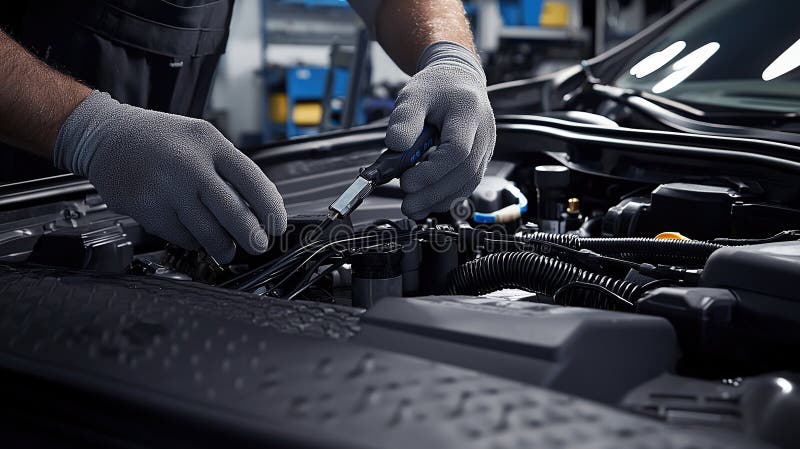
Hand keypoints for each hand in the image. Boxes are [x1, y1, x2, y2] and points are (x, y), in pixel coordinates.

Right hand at [54, 91, 286, 262]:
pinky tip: (194, 234)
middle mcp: (190, 165)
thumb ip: (228, 169)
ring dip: (223, 246)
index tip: (277, 225)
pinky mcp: (147, 208)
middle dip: (252, 236)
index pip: (253, 180)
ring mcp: (167, 188)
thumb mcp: (201, 139)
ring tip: (228, 250)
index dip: (270, 208)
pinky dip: (193, 241)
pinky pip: (181, 236)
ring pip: (207, 231)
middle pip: (233, 211)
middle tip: (259, 245)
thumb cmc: (160, 139)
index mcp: (210, 144)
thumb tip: (260, 207)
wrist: (106, 135)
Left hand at [386, 41, 495, 219]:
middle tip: (407, 203)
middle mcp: (484, 132)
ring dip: (440, 199)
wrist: (457, 80)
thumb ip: (404, 118)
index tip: (406, 180)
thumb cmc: (437, 87)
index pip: (458, 151)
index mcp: (469, 111)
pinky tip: (427, 202)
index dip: (432, 171)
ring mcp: (485, 148)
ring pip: (468, 183)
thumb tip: (396, 146)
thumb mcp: (413, 94)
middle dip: (434, 192)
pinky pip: (467, 184)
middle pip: (465, 173)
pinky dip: (447, 197)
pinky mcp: (480, 159)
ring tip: (413, 206)